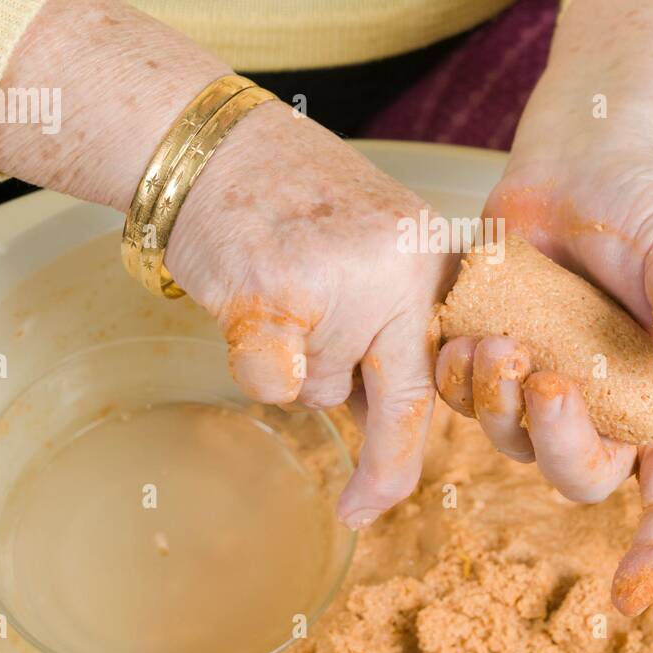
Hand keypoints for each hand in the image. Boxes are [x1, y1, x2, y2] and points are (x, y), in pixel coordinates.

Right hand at [164, 104, 458, 528]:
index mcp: (432, 260)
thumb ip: (384, 331)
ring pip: (320, 390)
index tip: (393, 487)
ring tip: (278, 295)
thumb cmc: (288, 203)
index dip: (419, 437)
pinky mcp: (278, 293)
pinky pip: (272, 382)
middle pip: (399, 400)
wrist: (211, 143)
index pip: (441, 370)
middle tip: (358, 508)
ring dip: (297, 368)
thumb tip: (381, 432)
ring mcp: (343, 280)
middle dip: (380, 468)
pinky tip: (245, 306)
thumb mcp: (371, 252)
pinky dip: (253, 366)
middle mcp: (402, 271)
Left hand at [436, 0, 652, 614]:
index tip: (632, 595)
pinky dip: (457, 379)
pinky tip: (465, 334)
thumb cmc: (643, 201)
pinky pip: (464, 400)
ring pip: (515, 442)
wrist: (582, 160)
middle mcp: (609, 406)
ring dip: (498, 406)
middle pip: (584, 476)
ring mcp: (547, 385)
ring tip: (497, 340)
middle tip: (546, 379)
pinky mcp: (495, 357)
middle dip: (561, 445)